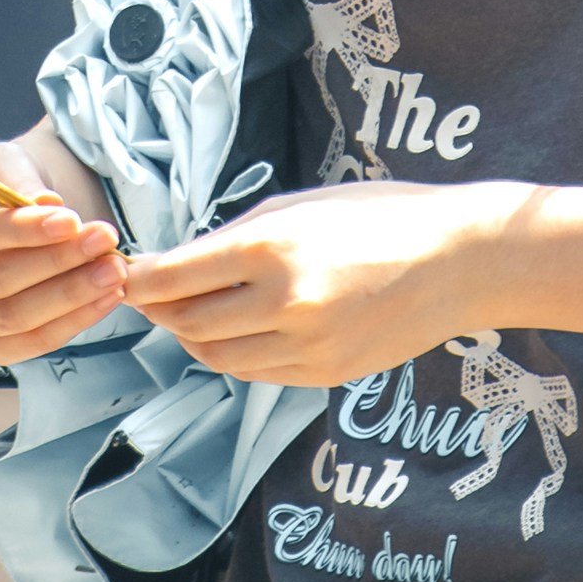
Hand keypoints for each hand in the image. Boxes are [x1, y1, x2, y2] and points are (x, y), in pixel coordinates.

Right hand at [0, 142, 124, 370]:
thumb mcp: (0, 162)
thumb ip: (19, 179)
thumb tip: (48, 206)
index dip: (20, 229)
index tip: (71, 220)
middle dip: (55, 261)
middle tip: (105, 240)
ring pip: (10, 318)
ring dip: (70, 296)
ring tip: (113, 269)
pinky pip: (26, 345)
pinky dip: (71, 323)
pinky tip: (105, 297)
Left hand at [119, 176, 523, 385]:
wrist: (457, 261)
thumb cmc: (378, 216)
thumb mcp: (298, 206)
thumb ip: (234, 239)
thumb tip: (178, 265)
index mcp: (270, 249)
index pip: (172, 277)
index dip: (137, 279)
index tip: (124, 274)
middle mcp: (282, 304)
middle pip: (184, 322)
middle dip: (159, 307)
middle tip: (149, 293)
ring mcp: (305, 347)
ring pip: (214, 355)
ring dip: (192, 334)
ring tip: (193, 310)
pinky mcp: (323, 375)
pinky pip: (254, 372)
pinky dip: (234, 353)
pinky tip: (239, 329)